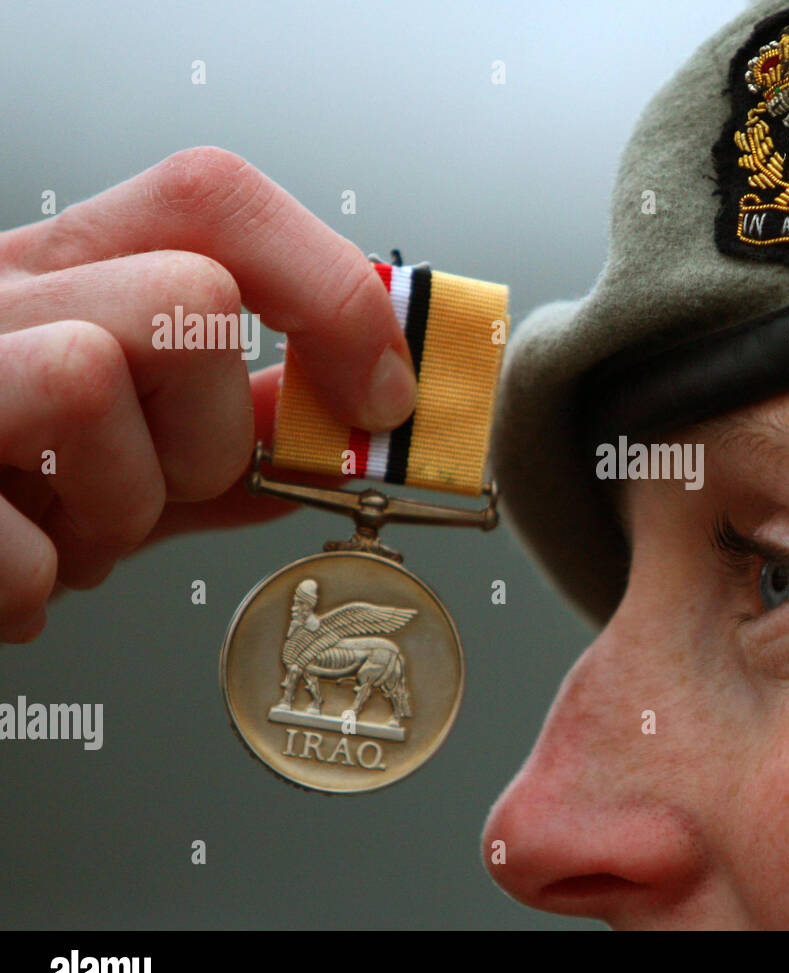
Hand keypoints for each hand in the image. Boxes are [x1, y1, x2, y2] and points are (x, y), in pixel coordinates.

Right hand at [0, 146, 417, 641]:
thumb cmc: (3, 474)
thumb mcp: (126, 437)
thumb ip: (231, 427)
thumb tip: (346, 426)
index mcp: (66, 269)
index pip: (218, 199)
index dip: (331, 291)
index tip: (380, 393)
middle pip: (186, 294)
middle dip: (213, 431)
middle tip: (163, 485)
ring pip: (87, 379)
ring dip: (120, 508)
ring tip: (75, 531)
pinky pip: (14, 541)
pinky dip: (36, 587)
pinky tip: (17, 577)